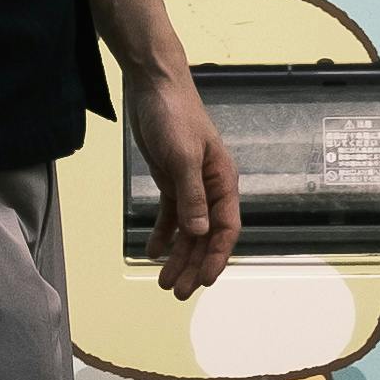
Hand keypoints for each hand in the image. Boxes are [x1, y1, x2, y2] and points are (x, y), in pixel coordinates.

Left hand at [129, 68, 240, 300]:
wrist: (153, 87)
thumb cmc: (174, 116)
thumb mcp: (182, 156)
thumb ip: (191, 195)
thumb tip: (200, 232)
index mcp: (222, 182)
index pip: (226, 228)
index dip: (217, 256)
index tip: (205, 281)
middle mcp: (210, 188)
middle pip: (206, 236)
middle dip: (194, 265)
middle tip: (177, 292)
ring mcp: (190, 185)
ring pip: (188, 230)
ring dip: (178, 256)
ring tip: (163, 282)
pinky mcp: (171, 180)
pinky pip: (171, 216)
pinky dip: (163, 235)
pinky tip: (153, 253)